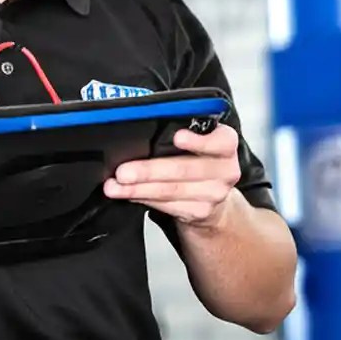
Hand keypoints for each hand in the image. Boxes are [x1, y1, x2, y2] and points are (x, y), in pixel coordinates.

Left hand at [104, 123, 241, 228]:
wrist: (212, 195)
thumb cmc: (196, 158)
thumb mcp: (195, 138)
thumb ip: (176, 130)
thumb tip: (139, 127)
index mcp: (225, 144)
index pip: (219, 140)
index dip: (199, 140)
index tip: (178, 137)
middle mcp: (225, 169)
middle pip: (184, 169)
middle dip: (148, 171)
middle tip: (123, 172)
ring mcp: (215, 193)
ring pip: (171, 191)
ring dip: (138, 189)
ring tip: (115, 186)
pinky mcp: (201, 212)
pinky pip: (166, 206)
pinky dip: (143, 198)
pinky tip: (128, 194)